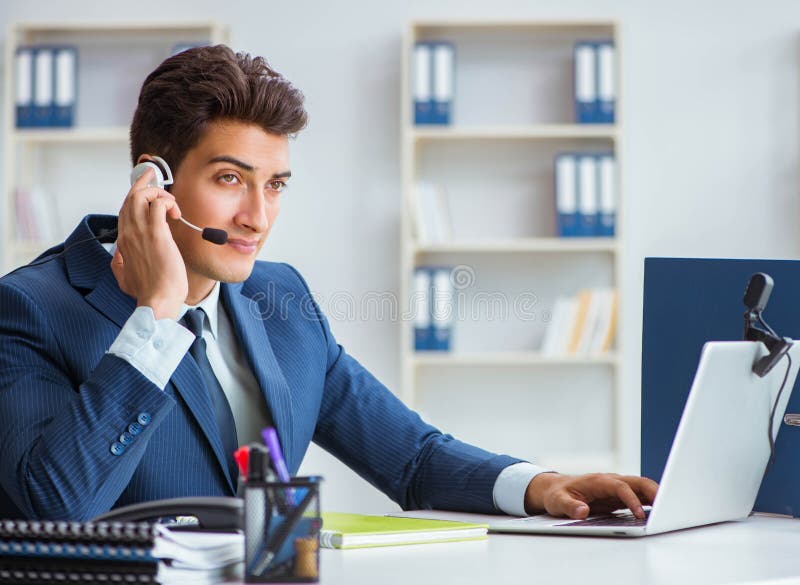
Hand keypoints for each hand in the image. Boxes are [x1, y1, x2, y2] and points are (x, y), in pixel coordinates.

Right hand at [111, 167, 186, 319]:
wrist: (158, 301)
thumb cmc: (148, 293)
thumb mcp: (124, 279)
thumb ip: (119, 265)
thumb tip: (117, 257)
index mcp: (123, 243)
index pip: (125, 211)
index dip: (133, 196)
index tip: (144, 188)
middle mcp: (128, 234)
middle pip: (130, 198)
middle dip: (142, 182)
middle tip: (153, 175)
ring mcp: (141, 233)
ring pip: (142, 196)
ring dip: (158, 193)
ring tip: (170, 202)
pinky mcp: (156, 234)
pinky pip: (158, 204)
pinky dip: (167, 201)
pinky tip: (176, 212)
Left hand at [524, 472, 657, 519]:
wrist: (555, 489)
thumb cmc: (557, 494)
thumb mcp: (558, 502)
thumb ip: (570, 506)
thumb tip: (582, 512)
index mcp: (598, 481)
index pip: (620, 487)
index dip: (631, 499)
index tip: (639, 514)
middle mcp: (610, 481)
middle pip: (637, 482)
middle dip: (653, 492)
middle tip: (666, 507)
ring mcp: (616, 488)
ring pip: (641, 487)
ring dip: (655, 496)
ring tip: (670, 510)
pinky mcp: (619, 496)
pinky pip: (639, 496)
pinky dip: (651, 502)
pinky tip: (660, 511)